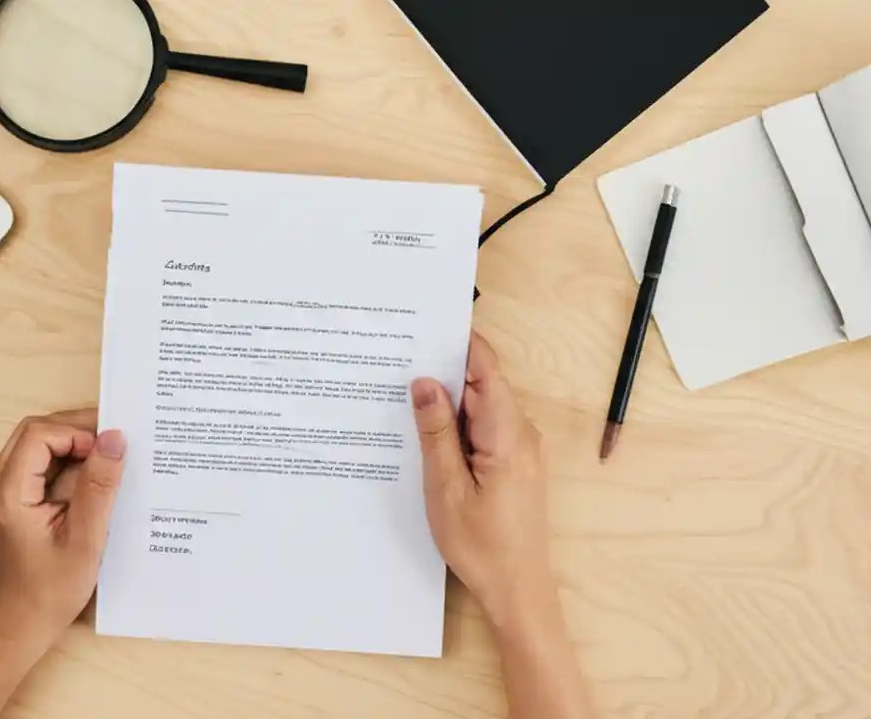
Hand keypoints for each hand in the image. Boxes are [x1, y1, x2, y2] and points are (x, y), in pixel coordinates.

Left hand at [0, 410, 126, 644]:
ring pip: (33, 448)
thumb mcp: (84, 540)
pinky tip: (90, 480)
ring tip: (107, 461)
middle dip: (75, 431)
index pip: (39, 434)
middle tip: (114, 443)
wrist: (14, 628)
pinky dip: (62, 466)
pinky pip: (33, 467)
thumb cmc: (47, 593)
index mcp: (7, 493)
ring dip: (70, 448)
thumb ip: (99, 486)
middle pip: (33, 433)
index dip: (76, 432)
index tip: (109, 449)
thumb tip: (115, 438)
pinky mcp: (5, 502)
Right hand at [411, 334, 551, 625]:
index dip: (457, 340)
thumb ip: (435, 432)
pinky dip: (453, 425)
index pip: (485, 366)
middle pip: (480, 383)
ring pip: (478, 407)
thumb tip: (424, 381)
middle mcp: (520, 432)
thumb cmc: (483, 546)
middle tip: (394, 358)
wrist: (518, 590)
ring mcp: (518, 447)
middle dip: (441, 369)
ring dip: (444, 400)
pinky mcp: (511, 463)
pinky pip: (481, 429)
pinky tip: (423, 432)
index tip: (422, 323)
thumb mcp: (446, 488)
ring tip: (399, 393)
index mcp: (507, 432)